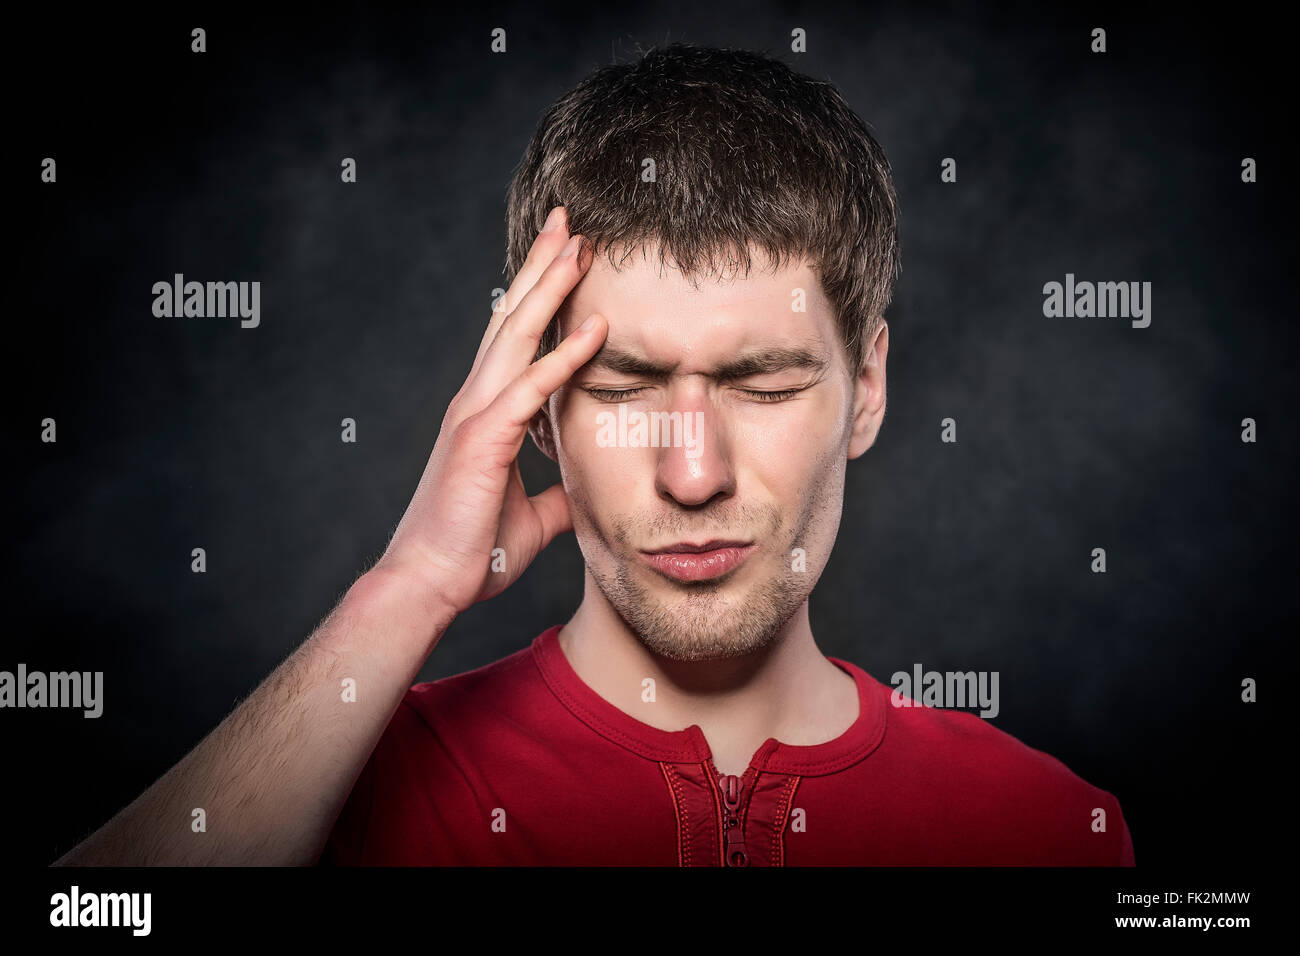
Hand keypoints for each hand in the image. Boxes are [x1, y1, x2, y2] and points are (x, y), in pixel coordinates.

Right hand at [375, 207, 604, 613]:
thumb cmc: (472, 551)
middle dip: (541, 266)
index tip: (568, 256)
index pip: (517, 338)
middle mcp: (476, 400)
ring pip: (517, 336)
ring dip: (550, 287)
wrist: (429, 584)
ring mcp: (475, 414)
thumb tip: (587, 486)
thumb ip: (560, 492)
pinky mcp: (481, 439)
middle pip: (513, 317)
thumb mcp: (534, 516)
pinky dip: (565, 356)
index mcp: (485, 412)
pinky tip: (595, 326)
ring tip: (580, 244)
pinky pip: (530, 388)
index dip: (541, 294)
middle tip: (569, 221)